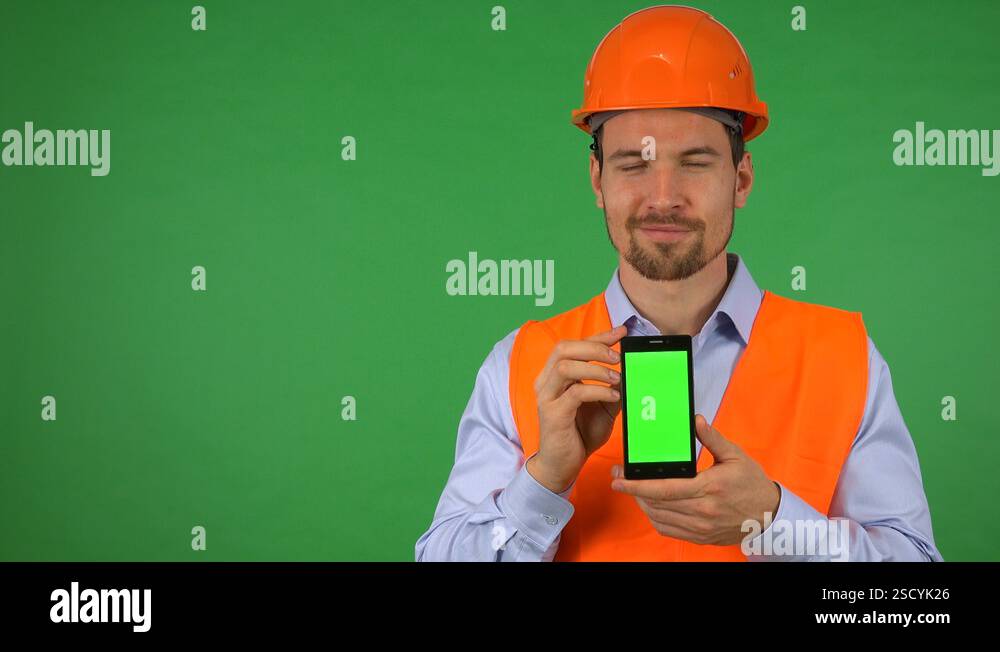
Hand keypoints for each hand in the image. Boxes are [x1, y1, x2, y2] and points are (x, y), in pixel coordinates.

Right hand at [527, 324, 626, 493]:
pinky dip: (597, 390)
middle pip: (563, 348)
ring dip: (596, 368)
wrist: (563, 464)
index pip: (574, 345)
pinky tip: (612, 396)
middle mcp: (546, 382)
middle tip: (618, 356)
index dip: (599, 336)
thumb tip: (633, 370)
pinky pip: (575, 393)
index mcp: (555, 375)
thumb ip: (612, 387)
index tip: (622, 332)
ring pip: (565, 366)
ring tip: (616, 377)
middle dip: (594, 347)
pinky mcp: (553, 414)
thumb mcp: (603, 406)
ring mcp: (547, 397)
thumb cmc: (580, 433)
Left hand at [609, 414, 780, 545]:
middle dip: (633, 491)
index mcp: (709, 488)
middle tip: (619, 479)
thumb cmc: (752, 483)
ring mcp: (700, 527)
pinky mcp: (700, 537)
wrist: (769, 515)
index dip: (637, 485)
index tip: (618, 479)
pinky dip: (655, 518)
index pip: (664, 489)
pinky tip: (651, 505)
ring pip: (659, 518)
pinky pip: (668, 530)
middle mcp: (702, 511)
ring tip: (634, 490)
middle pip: (656, 504)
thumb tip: (695, 420)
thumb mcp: (736, 455)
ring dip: (642, 504)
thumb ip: (712, 438)